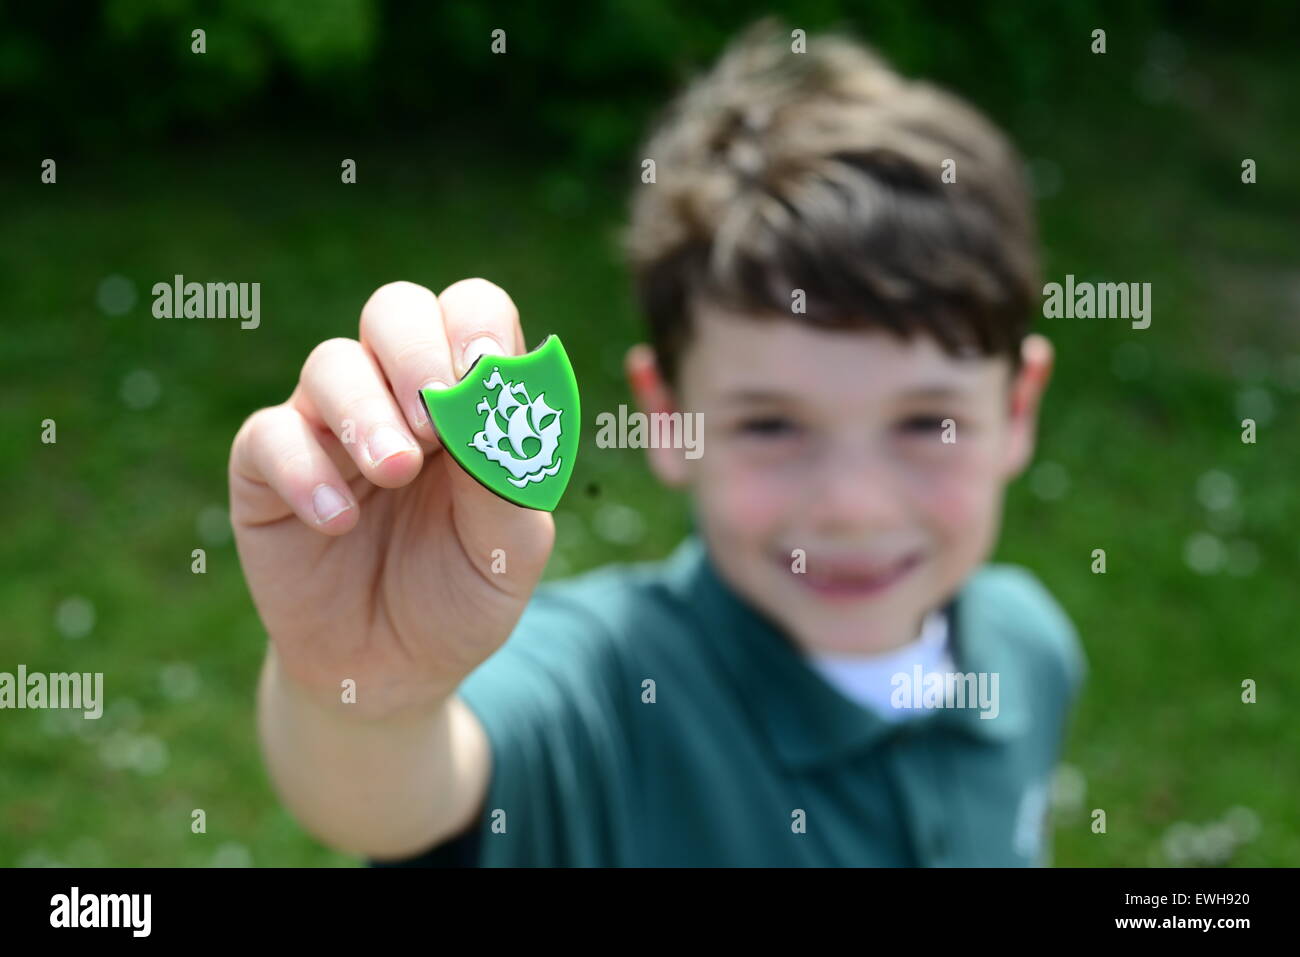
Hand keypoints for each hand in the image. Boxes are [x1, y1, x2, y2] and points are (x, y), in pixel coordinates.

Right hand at [230, 280, 553, 718]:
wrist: (392, 672)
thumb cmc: (459, 595)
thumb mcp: (509, 552)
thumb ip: (509, 479)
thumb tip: (489, 403)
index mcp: (467, 396)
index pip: (471, 313)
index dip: (478, 325)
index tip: (485, 371)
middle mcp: (396, 394)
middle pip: (395, 310)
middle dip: (417, 351)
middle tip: (435, 418)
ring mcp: (330, 427)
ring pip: (332, 363)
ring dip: (366, 410)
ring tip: (397, 470)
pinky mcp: (267, 471)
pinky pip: (271, 436)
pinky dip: (303, 469)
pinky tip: (337, 520)